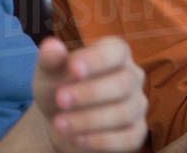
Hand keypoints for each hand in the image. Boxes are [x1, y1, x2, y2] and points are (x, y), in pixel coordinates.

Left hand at [32, 36, 147, 152]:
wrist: (61, 120)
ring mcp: (137, 105)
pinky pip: (128, 138)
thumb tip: (51, 46)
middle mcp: (132, 76)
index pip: (116, 51)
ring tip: (60, 123)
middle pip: (123, 83)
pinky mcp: (136, 132)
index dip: (97, 59)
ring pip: (124, 112)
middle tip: (60, 100)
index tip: (73, 68)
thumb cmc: (59, 87)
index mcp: (116, 52)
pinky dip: (101, 140)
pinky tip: (77, 139)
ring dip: (90, 120)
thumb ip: (50, 59)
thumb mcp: (49, 72)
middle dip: (90, 93)